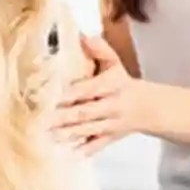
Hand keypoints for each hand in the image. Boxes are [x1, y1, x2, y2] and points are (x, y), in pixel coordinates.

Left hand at [51, 34, 142, 155]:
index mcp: (111, 86)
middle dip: (62, 117)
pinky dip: (81, 151)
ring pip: (86, 130)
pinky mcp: (109, 138)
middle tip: (40, 119)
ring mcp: (110, 124)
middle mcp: (111, 106)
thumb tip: (84, 35)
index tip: (51, 96)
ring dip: (66, 134)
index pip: (88, 90)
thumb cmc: (123, 84)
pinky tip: (65, 154)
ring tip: (46, 136)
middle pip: (84, 113)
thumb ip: (100, 49)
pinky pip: (95, 146)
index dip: (70, 94)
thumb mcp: (115, 64)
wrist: (148, 108)